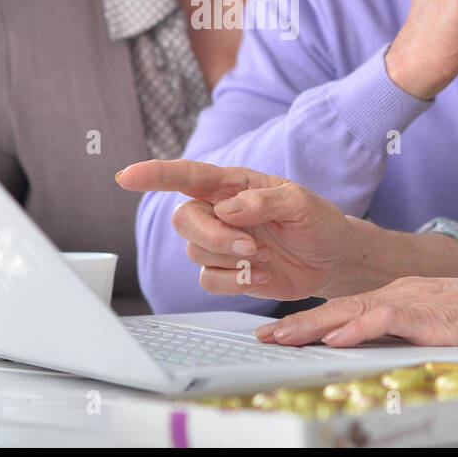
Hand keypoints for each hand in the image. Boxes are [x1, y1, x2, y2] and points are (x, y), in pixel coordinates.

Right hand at [116, 159, 358, 300]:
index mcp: (232, 184)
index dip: (154, 174)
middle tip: (249, 247)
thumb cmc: (316, 221)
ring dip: (230, 260)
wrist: (330, 258)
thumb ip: (263, 200)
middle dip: (212, 237)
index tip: (127, 176)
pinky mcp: (225, 271)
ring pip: (195, 251)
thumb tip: (226, 210)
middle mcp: (218, 211)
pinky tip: (262, 274)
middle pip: (183, 219)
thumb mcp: (301, 203)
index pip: (185, 175)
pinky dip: (234, 281)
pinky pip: (207, 280)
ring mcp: (219, 243)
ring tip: (266, 258)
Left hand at [254, 275, 457, 358]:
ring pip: (352, 311)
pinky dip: (357, 330)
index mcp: (398, 296)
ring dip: (314, 325)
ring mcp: (412, 301)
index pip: (344, 309)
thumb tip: (368, 354)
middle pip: (338, 308)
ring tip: (283, 337)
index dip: (310, 321)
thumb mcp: (432, 327)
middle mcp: (398, 294)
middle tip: (264, 336)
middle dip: (298, 323)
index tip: (280, 332)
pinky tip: (335, 339)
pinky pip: (385, 320)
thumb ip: (401, 335)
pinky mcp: (428, 315)